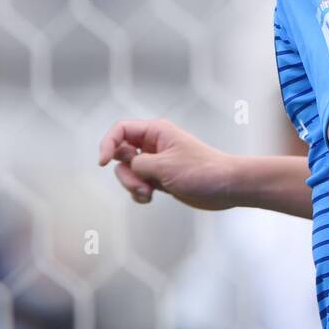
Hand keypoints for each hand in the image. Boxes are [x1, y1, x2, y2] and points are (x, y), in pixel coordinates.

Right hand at [98, 118, 234, 209]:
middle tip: (142, 186)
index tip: (102, 162)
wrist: (227, 187)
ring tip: (149, 194)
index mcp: (156, 132)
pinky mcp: (160, 179)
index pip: (121, 130)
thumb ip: (137, 164)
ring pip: (127, 172)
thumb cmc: (201, 171)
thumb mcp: (164, 166)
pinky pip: (137, 184)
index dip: (107, 143)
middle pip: (120, 154)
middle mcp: (154, 145)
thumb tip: (124, 165)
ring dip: (132, 186)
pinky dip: (139, 193)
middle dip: (125, 174)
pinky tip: (150, 198)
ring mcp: (156, 163)